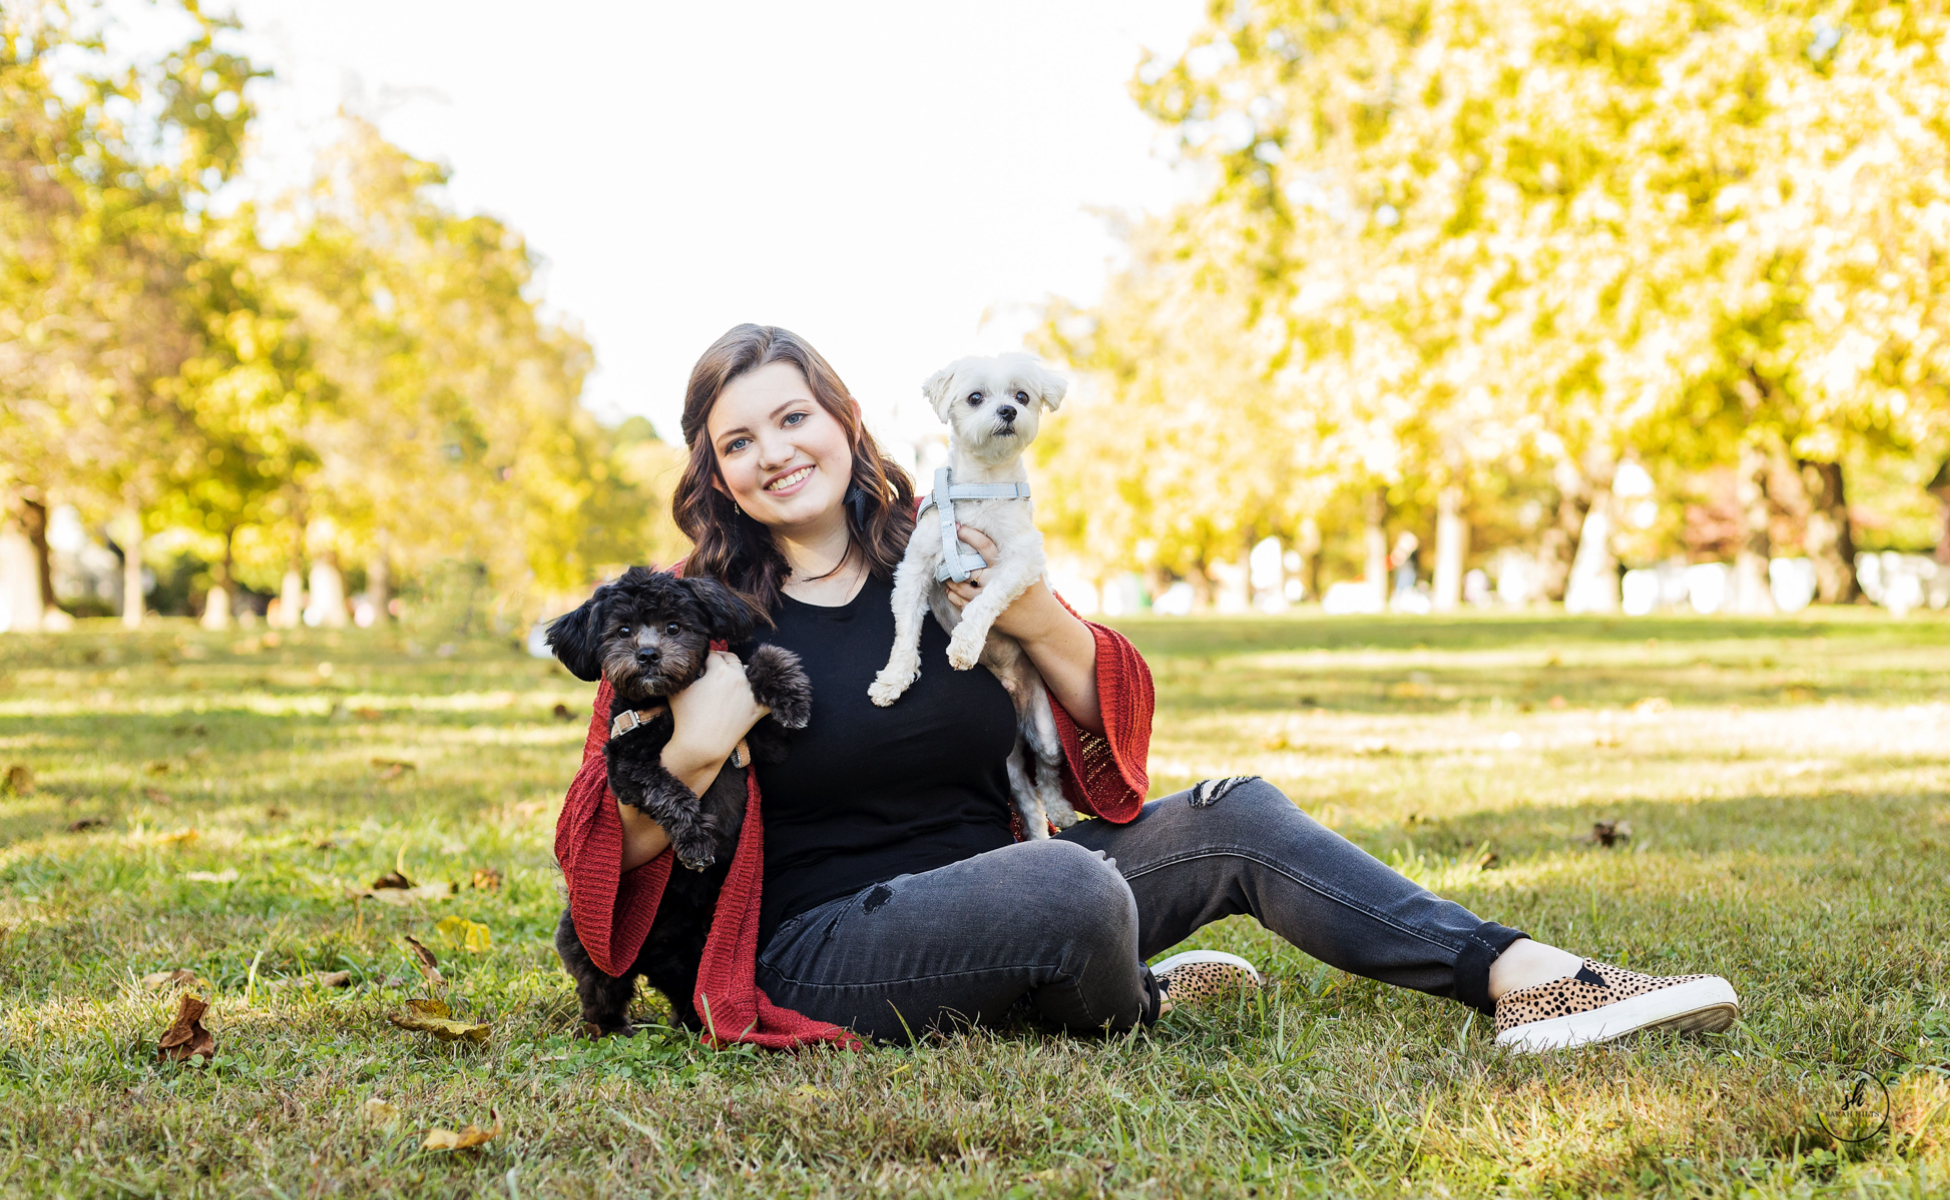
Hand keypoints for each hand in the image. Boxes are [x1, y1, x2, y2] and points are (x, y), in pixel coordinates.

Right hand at [662, 650, 767, 783]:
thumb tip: (687, 665)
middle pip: (732, 660)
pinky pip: (766, 695)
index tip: (702, 662)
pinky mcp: (758, 709)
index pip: (713, 655)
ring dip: (740, 673)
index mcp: (720, 670)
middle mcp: (738, 678)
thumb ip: (685, 672)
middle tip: (716, 665)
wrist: (702, 746)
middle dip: (723, 661)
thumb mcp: (679, 689)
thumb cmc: (687, 718)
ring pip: (748, 673)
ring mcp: (750, 693)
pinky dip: (764, 692)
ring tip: (731, 679)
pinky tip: (758, 690)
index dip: (705, 658)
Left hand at [943, 525, 1067, 646]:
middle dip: (953, 562)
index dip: (971, 535)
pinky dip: (953, 595)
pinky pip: (962, 603)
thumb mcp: (1032, 568)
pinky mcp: (985, 613)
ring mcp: (990, 599)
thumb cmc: (1035, 590)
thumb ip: (1017, 553)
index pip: (986, 546)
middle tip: (944, 554)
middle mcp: (997, 582)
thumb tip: (1008, 529)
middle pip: (968, 568)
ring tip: (945, 574)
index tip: (958, 528)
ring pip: (961, 587)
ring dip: (950, 580)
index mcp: (1008, 567)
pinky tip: (950, 590)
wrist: (1040, 622)